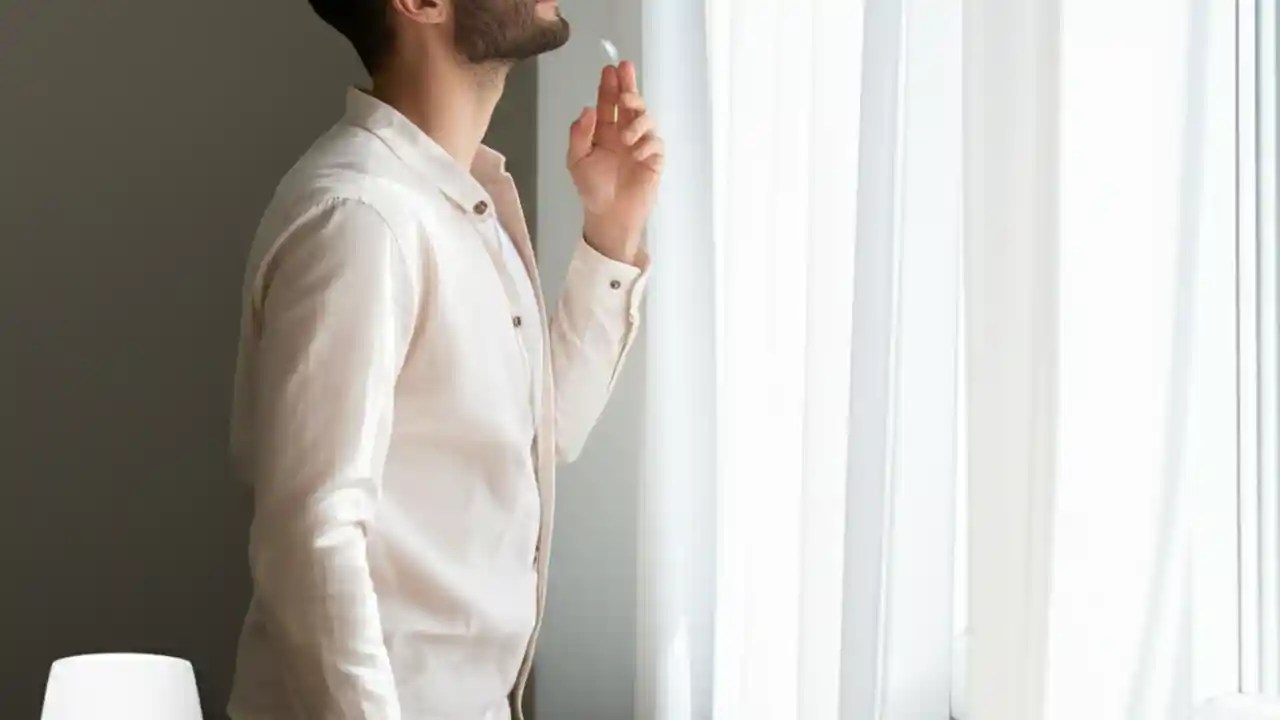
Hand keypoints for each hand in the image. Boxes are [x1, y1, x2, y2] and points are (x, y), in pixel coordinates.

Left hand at [567, 61, 664, 265]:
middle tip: (625, 72)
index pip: (608, 103)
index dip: (610, 86)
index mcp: (604, 132)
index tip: (611, 69)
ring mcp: (641, 146)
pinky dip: (647, 144)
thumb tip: (589, 109)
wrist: (609, 216)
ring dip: (637, 120)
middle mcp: (624, 134)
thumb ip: (580, 134)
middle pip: (630, 103)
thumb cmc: (592, 189)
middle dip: (629, 85)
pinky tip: (636, 152)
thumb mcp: (576, 160)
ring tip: (625, 135)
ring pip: (646, 119)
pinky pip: (656, 144)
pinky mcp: (654, 161)